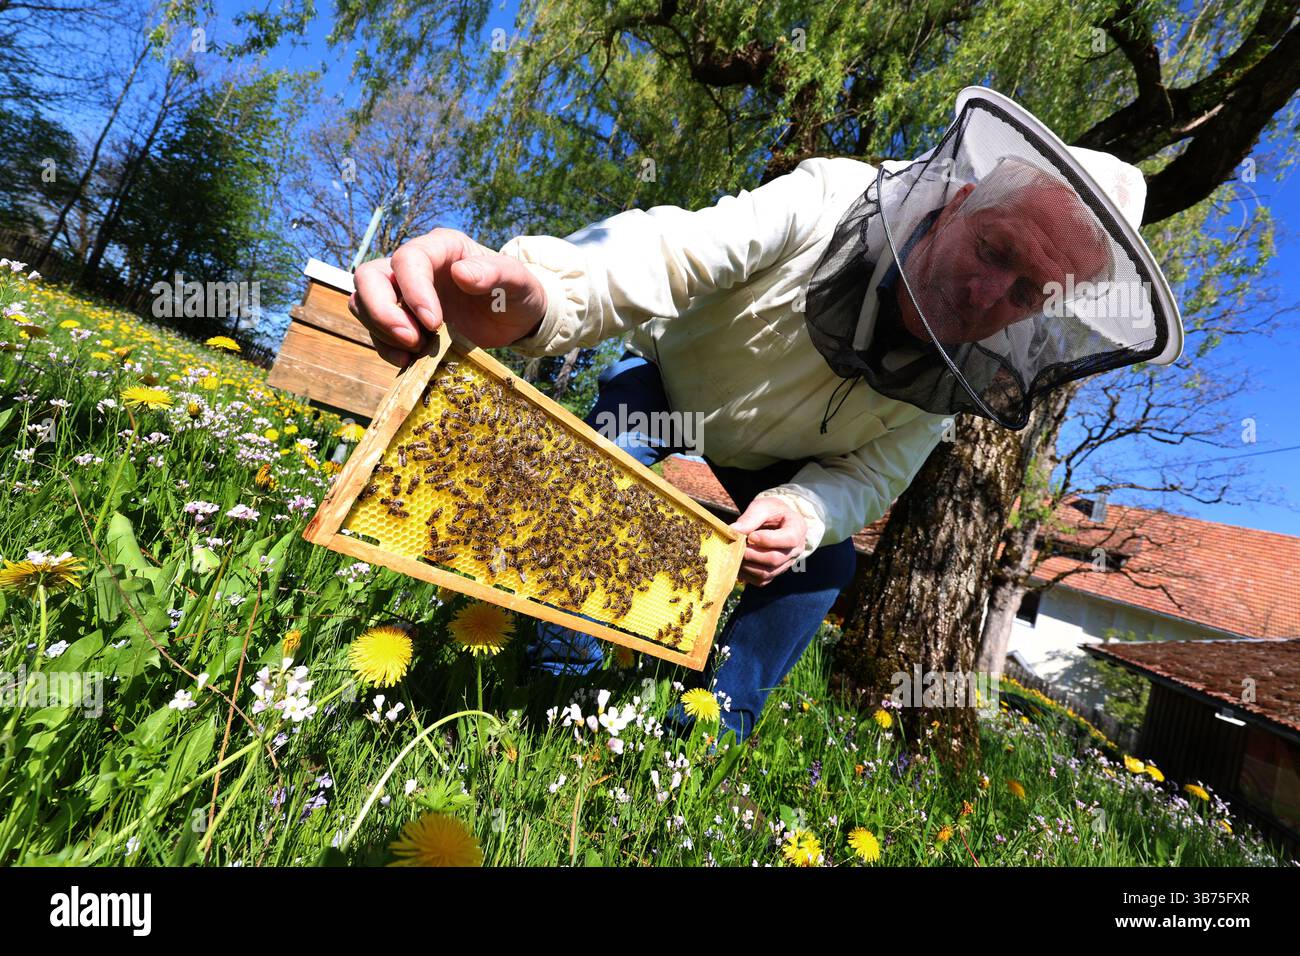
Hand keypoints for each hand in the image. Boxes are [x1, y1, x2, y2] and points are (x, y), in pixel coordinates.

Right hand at [348, 227, 547, 367]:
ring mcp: (403, 292)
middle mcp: (415, 266)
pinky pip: (375, 330)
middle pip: (369, 277)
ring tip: (417, 350)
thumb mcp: (517, 281)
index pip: (408, 260)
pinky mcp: (402, 318)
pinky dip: (386, 347)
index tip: (433, 322)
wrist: (515, 318)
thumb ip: (493, 272)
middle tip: (413, 340)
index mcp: (441, 247)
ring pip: (363, 303)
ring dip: (382, 330)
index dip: (413, 291)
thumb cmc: (517, 293)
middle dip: (382, 311)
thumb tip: (460, 273)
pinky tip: (410, 361)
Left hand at [729, 497, 807, 586]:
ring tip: (735, 553)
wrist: (777, 520)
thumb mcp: (762, 506)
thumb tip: (733, 530)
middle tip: (737, 546)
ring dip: (747, 565)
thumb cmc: (771, 511)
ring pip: (767, 573)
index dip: (769, 540)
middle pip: (775, 559)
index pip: (789, 539)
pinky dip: (747, 574)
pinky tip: (738, 562)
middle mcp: (796, 549)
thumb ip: (750, 517)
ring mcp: (787, 563)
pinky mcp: (775, 572)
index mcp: (798, 528)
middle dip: (752, 554)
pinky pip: (761, 580)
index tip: (751, 536)